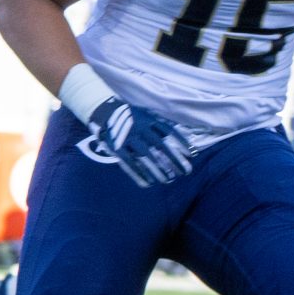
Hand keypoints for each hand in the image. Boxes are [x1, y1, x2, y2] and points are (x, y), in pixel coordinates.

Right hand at [74, 96, 194, 187]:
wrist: (102, 111)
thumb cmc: (128, 115)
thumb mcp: (144, 115)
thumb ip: (158, 126)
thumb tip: (180, 137)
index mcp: (148, 119)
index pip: (168, 131)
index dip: (181, 142)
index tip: (191, 154)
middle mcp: (139, 128)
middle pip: (161, 146)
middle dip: (174, 159)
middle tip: (186, 171)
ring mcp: (127, 138)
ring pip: (146, 156)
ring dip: (158, 169)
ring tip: (168, 180)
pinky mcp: (117, 147)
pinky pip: (129, 163)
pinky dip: (139, 174)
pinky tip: (148, 183)